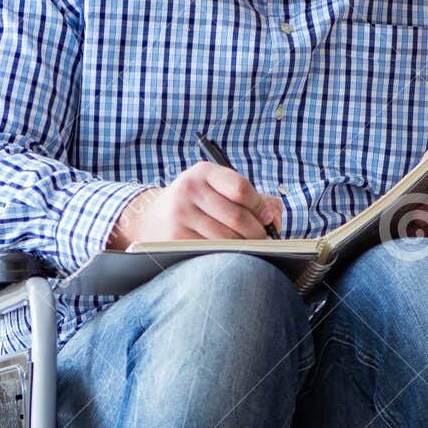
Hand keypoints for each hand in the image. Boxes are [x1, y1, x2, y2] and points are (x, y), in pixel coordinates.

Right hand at [109, 163, 282, 248]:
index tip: (267, 218)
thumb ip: (253, 198)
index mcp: (204, 171)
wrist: (152, 218)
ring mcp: (180, 214)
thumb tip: (274, 218)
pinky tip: (231, 256)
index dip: (260, 207)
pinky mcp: (175, 238)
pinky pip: (211, 251)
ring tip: (252, 249)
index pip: (241, 188)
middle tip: (265, 241)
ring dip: (245, 248)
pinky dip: (227, 256)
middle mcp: (189, 189)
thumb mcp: (218, 190)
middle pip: (237, 217)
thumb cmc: (199, 204)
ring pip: (226, 239)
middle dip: (257, 233)